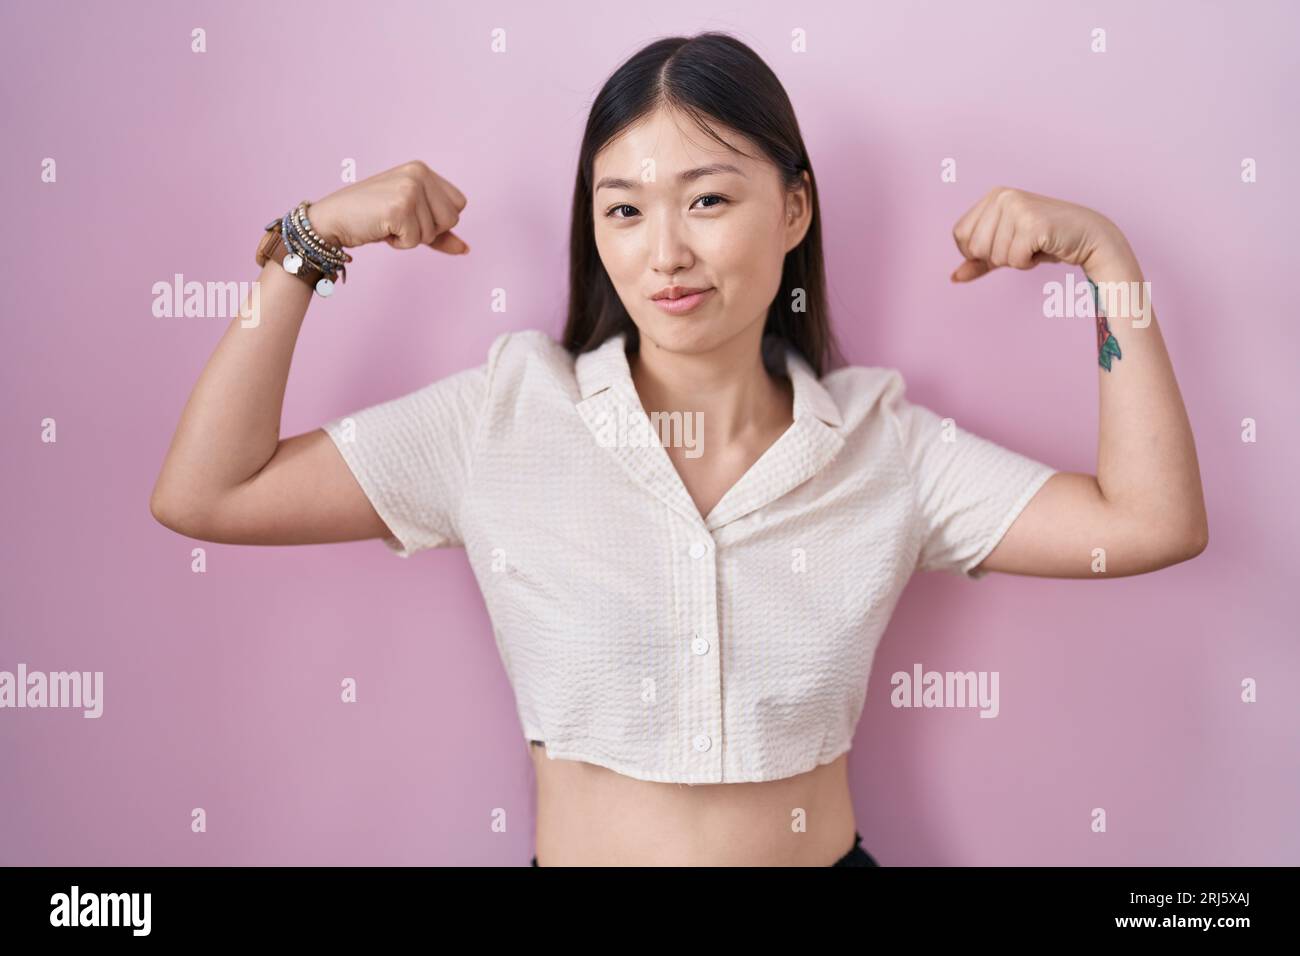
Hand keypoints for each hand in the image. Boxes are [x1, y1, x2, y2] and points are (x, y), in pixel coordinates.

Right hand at [305, 160, 469, 254]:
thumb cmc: (370, 218)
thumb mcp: (410, 220)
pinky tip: (381, 228)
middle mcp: (418, 174)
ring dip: (410, 237)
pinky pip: (415, 241)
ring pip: (434, 233)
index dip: (438, 219)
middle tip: (398, 220)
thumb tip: (465, 249)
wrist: (333, 219)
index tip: (410, 215)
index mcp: (422, 170)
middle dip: (427, 230)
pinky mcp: (399, 208)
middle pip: (452, 219)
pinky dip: (398, 243)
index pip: (459, 205)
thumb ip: (439, 233)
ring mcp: (409, 189)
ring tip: (387, 223)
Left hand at [949, 186, 1130, 281]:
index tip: (1006, 243)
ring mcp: (1018, 207)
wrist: (1089, 236)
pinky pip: (1014, 260)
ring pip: (995, 256)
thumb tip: (953, 278)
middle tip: (1024, 244)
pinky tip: (1044, 248)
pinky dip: (1029, 263)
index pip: (960, 236)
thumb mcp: (1006, 249)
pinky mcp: (1032, 223)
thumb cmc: (1045, 241)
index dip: (978, 251)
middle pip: (975, 248)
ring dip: (1016, 260)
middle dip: (999, 257)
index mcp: (993, 196)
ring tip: (1035, 244)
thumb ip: (978, 262)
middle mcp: (1002, 196)